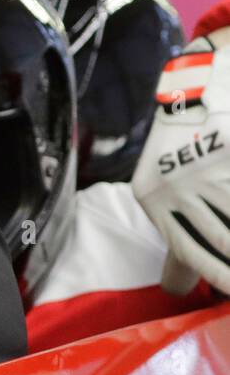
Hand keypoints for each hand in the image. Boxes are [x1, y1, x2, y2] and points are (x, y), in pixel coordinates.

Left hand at [133, 28, 229, 295]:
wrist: (200, 77)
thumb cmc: (183, 143)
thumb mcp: (164, 183)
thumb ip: (176, 232)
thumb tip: (177, 288)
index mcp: (153, 195)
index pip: (189, 253)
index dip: (218, 279)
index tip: (227, 297)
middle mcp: (179, 182)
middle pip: (225, 241)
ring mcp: (214, 164)